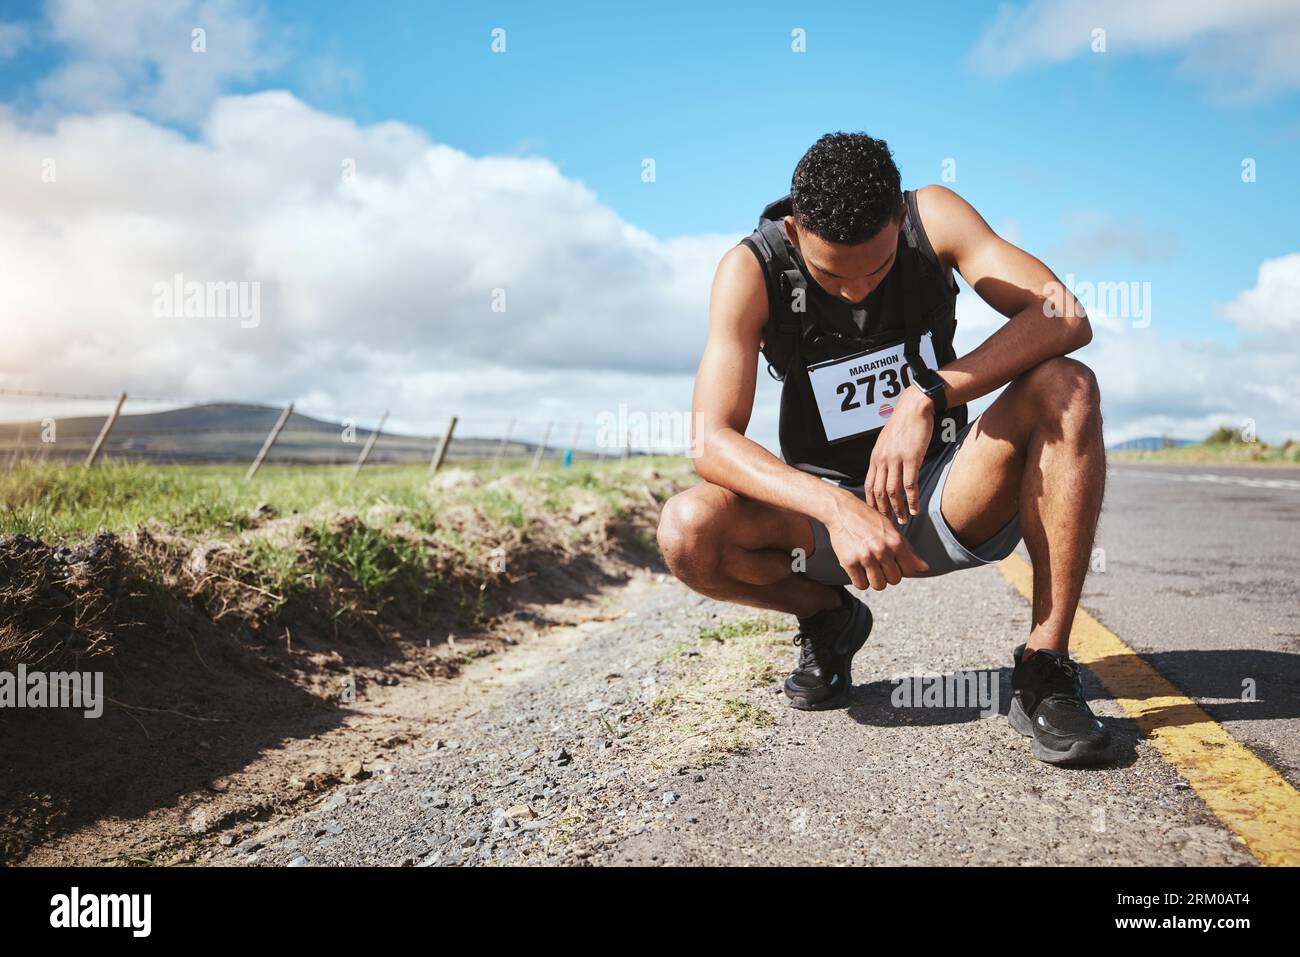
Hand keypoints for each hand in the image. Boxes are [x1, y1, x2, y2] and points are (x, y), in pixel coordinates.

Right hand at [824, 491, 928, 590]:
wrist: (842, 511)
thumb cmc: (870, 520)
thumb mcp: (892, 531)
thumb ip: (908, 550)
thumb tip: (925, 568)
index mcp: (895, 542)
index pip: (909, 571)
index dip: (902, 570)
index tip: (893, 564)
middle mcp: (882, 550)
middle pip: (894, 580)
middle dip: (888, 575)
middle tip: (880, 565)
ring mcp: (865, 557)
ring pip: (879, 585)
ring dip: (875, 580)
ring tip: (870, 569)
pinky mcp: (849, 562)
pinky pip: (861, 585)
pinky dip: (860, 581)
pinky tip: (859, 570)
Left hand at [865, 384, 934, 523]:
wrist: (914, 408)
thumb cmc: (903, 424)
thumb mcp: (886, 442)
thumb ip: (884, 458)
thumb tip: (885, 473)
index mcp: (875, 458)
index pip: (868, 486)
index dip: (871, 503)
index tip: (875, 516)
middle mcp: (882, 460)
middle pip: (878, 492)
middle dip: (883, 511)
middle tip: (888, 524)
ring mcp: (896, 460)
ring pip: (892, 491)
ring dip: (898, 509)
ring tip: (903, 521)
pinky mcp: (911, 458)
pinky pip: (910, 484)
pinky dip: (912, 500)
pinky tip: (915, 509)